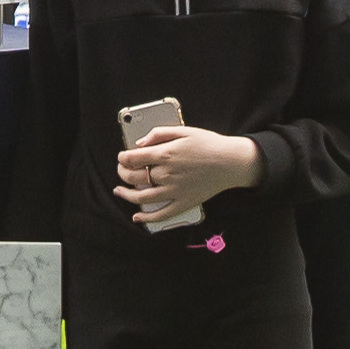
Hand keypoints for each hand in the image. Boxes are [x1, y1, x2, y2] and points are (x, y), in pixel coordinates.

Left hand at [111, 122, 259, 232]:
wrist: (230, 162)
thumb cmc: (208, 144)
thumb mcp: (184, 130)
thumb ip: (159, 133)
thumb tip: (139, 143)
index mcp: (166, 154)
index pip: (133, 158)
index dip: (123, 158)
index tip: (122, 157)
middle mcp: (167, 174)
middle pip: (134, 177)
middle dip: (123, 173)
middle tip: (122, 170)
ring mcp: (174, 191)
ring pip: (142, 197)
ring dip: (126, 195)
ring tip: (119, 191)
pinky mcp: (183, 203)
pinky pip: (161, 215)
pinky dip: (147, 218)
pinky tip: (137, 217)